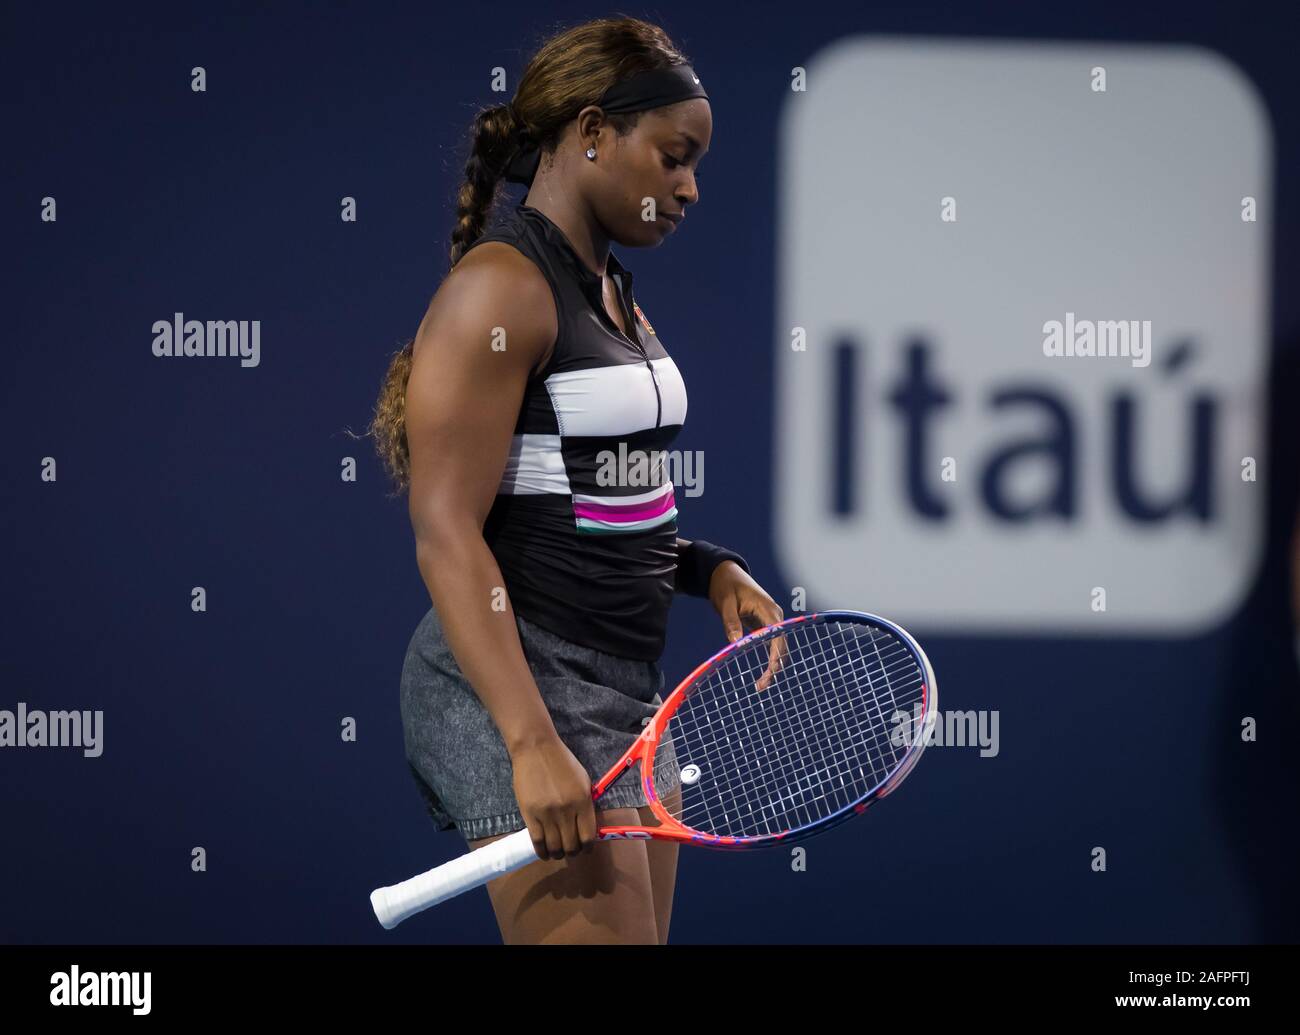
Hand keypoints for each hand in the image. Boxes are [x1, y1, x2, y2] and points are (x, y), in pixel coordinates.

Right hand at [509, 735, 597, 860]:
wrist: (536, 749)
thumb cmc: (562, 762)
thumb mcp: (583, 780)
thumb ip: (586, 804)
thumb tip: (587, 828)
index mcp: (583, 801)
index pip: (588, 836)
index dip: (587, 848)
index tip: (585, 849)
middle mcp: (567, 811)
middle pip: (571, 845)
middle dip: (572, 852)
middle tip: (570, 850)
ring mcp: (547, 814)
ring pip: (555, 847)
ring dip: (557, 854)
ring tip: (557, 852)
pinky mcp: (529, 814)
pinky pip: (537, 842)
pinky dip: (542, 852)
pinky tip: (545, 853)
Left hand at [707, 561, 787, 690]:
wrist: (725, 573)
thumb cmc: (726, 586)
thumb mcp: (725, 603)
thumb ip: (731, 622)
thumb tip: (735, 643)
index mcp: (767, 608)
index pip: (778, 634)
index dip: (776, 654)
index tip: (772, 670)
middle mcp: (774, 616)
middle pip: (781, 644)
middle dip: (775, 666)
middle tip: (761, 686)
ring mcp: (771, 620)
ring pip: (778, 647)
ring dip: (773, 665)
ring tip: (761, 684)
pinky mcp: (765, 624)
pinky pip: (771, 644)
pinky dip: (769, 658)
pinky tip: (763, 673)